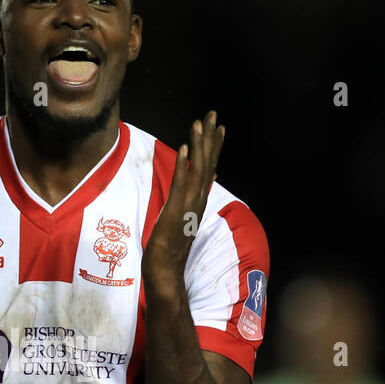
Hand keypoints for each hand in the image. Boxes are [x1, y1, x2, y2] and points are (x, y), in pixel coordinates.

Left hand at [142, 110, 224, 291]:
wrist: (166, 270)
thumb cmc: (171, 246)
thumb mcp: (183, 217)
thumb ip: (193, 197)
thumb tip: (204, 179)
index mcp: (199, 200)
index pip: (210, 167)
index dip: (214, 146)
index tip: (218, 126)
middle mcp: (198, 200)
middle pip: (207, 163)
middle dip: (210, 137)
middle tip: (213, 114)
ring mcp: (188, 205)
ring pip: (198, 169)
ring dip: (199, 145)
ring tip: (199, 123)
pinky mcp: (176, 210)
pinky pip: (182, 183)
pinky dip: (184, 165)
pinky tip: (185, 148)